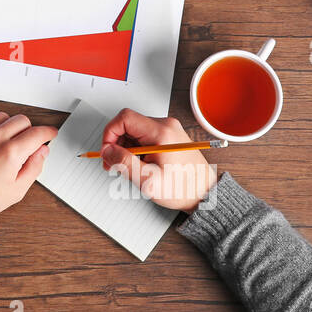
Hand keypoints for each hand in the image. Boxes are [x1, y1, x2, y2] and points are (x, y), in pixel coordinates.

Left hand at [0, 112, 56, 213]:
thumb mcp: (16, 190)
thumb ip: (34, 167)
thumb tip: (42, 151)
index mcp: (10, 153)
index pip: (37, 133)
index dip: (48, 133)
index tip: (50, 133)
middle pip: (22, 120)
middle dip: (29, 130)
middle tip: (27, 143)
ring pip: (3, 116)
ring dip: (9, 126)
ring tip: (7, 142)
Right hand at [99, 109, 218, 212]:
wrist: (204, 192)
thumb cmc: (182, 188)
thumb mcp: (148, 180)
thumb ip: (124, 163)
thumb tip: (107, 150)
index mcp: (161, 133)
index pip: (124, 118)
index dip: (110, 133)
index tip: (108, 151)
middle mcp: (166, 125)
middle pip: (128, 124)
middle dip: (117, 144)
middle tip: (115, 164)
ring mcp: (168, 130)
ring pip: (134, 131)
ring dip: (127, 148)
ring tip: (133, 168)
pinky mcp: (168, 136)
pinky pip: (144, 136)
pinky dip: (137, 149)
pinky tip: (142, 165)